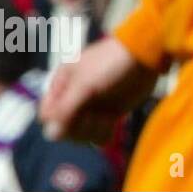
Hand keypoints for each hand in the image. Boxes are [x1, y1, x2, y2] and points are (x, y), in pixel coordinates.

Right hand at [40, 36, 157, 143]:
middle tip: (95, 118)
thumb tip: (50, 134)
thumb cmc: (110, 64)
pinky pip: (97, 135)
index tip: (74, 117)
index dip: (57, 122)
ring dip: (92, 131)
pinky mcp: (108, 115)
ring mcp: (91, 108)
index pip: (47, 115)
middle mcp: (73, 98)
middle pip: (62, 128)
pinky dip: (103, 134)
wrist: (145, 57)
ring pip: (80, 133)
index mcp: (61, 85)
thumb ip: (65, 109)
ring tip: (107, 119)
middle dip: (78, 127)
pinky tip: (112, 125)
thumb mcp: (85, 84)